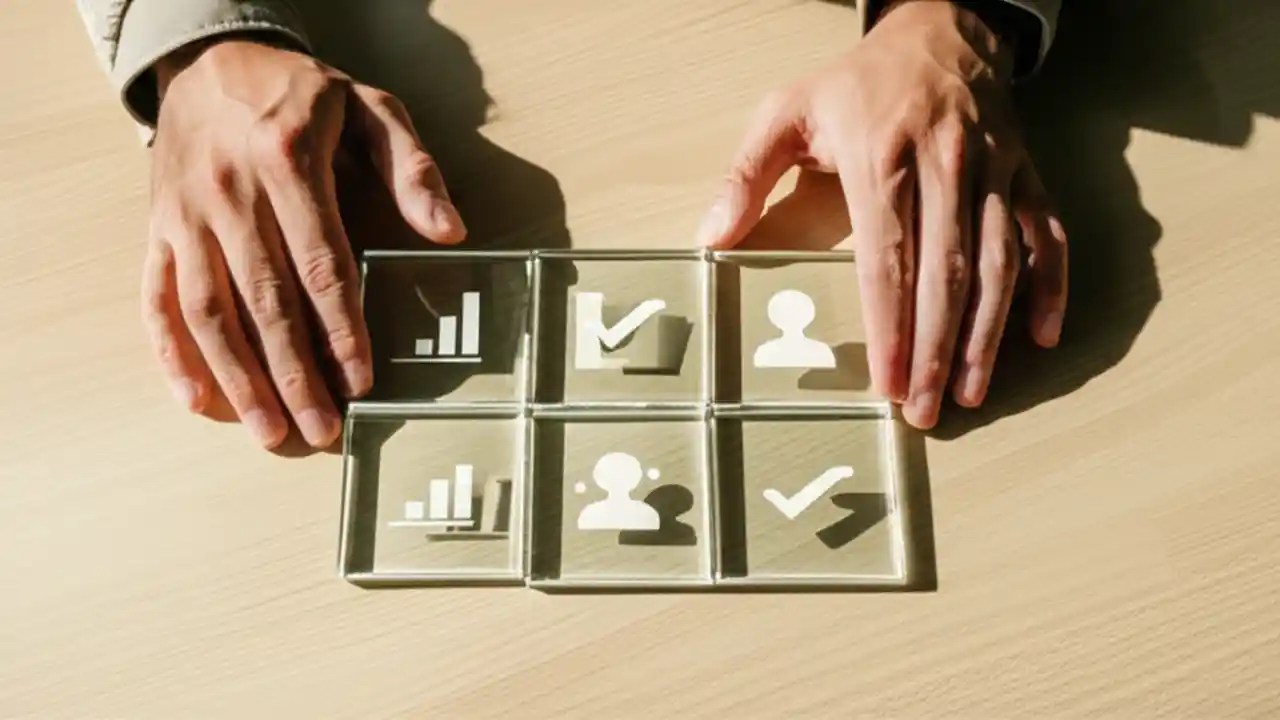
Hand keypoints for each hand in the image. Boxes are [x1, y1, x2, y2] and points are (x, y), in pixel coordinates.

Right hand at [145, 40, 464, 447]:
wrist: (209, 59)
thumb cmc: (300, 93)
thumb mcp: (370, 107)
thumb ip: (411, 167)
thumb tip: (449, 230)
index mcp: (287, 160)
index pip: (319, 261)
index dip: (341, 326)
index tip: (360, 379)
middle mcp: (229, 192)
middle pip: (264, 299)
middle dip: (293, 372)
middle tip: (320, 430)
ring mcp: (185, 215)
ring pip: (209, 310)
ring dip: (239, 378)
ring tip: (271, 432)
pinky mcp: (158, 228)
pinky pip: (156, 297)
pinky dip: (171, 352)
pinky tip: (195, 400)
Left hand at [696, 0, 1067, 428]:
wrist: (941, 26)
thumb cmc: (856, 83)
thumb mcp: (786, 110)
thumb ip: (745, 174)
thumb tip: (710, 236)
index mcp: (881, 157)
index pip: (888, 258)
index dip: (889, 326)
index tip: (886, 382)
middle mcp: (945, 165)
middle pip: (948, 272)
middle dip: (937, 349)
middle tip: (925, 410)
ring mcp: (995, 169)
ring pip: (1001, 261)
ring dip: (988, 334)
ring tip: (972, 392)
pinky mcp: (1027, 171)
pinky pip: (1048, 232)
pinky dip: (1050, 285)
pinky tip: (1041, 336)